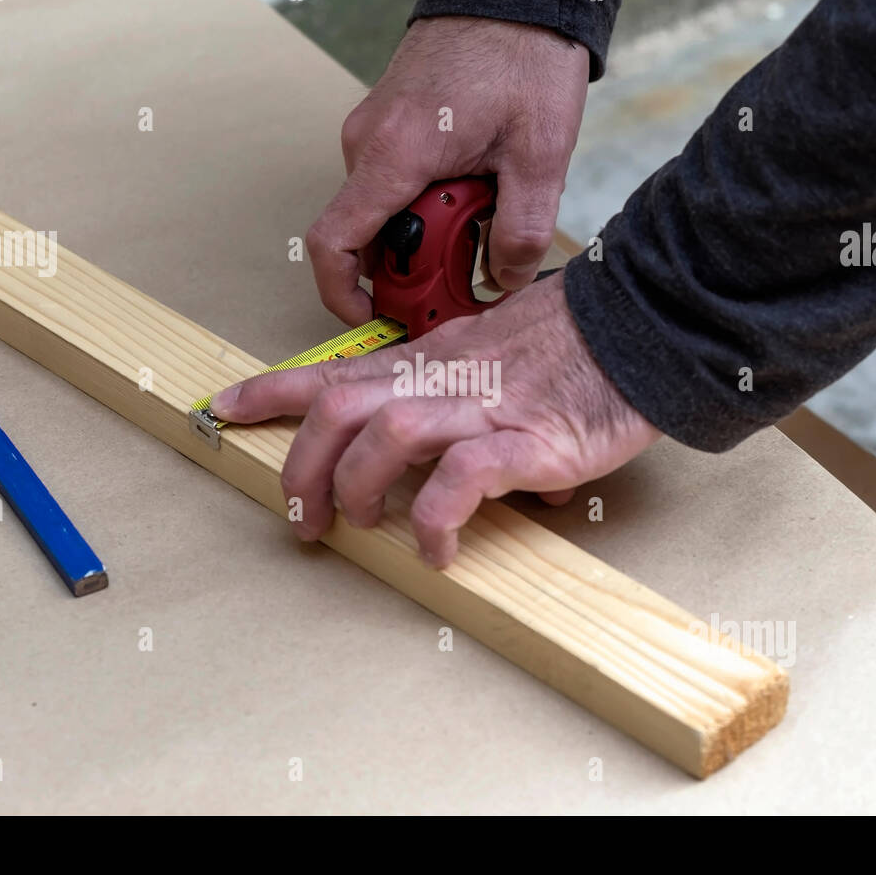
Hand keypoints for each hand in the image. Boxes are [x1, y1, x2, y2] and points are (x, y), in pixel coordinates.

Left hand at [211, 275, 659, 566]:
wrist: (647, 324)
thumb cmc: (576, 346)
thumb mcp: (497, 357)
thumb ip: (461, 396)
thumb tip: (450, 456)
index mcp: (432, 358)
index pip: (339, 370)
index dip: (276, 390)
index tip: (228, 407)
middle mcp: (445, 378)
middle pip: (343, 407)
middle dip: (304, 465)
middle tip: (301, 519)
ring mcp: (485, 405)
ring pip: (388, 432)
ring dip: (359, 486)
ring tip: (365, 530)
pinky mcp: (528, 438)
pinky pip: (464, 477)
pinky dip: (436, 516)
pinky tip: (436, 550)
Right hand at [308, 16, 589, 325]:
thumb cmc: (523, 54)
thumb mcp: (541, 153)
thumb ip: (523, 229)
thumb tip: (502, 281)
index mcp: (394, 154)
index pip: (334, 244)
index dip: (343, 296)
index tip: (378, 319)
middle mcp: (368, 144)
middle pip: (370, 237)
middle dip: (418, 265)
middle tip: (475, 265)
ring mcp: (374, 133)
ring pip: (387, 211)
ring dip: (432, 231)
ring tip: (487, 209)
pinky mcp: (389, 126)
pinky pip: (395, 183)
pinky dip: (430, 202)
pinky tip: (477, 187)